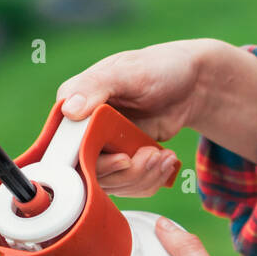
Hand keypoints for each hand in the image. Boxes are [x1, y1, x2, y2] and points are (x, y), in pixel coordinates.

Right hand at [57, 42, 206, 196]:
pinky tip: (165, 160)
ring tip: (164, 156)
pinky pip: (131, 187)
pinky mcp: (123, 164)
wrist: (188, 85)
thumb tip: (68, 110)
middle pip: (92, 174)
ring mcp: (104, 151)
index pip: (68, 149)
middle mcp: (84, 133)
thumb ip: (94, 86)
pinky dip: (152, 180)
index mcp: (74, 108)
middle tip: (152, 155)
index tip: (124, 159)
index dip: (93, 162)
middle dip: (128, 172)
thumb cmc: (156, 68)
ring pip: (114, 186)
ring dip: (143, 177)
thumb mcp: (127, 71)